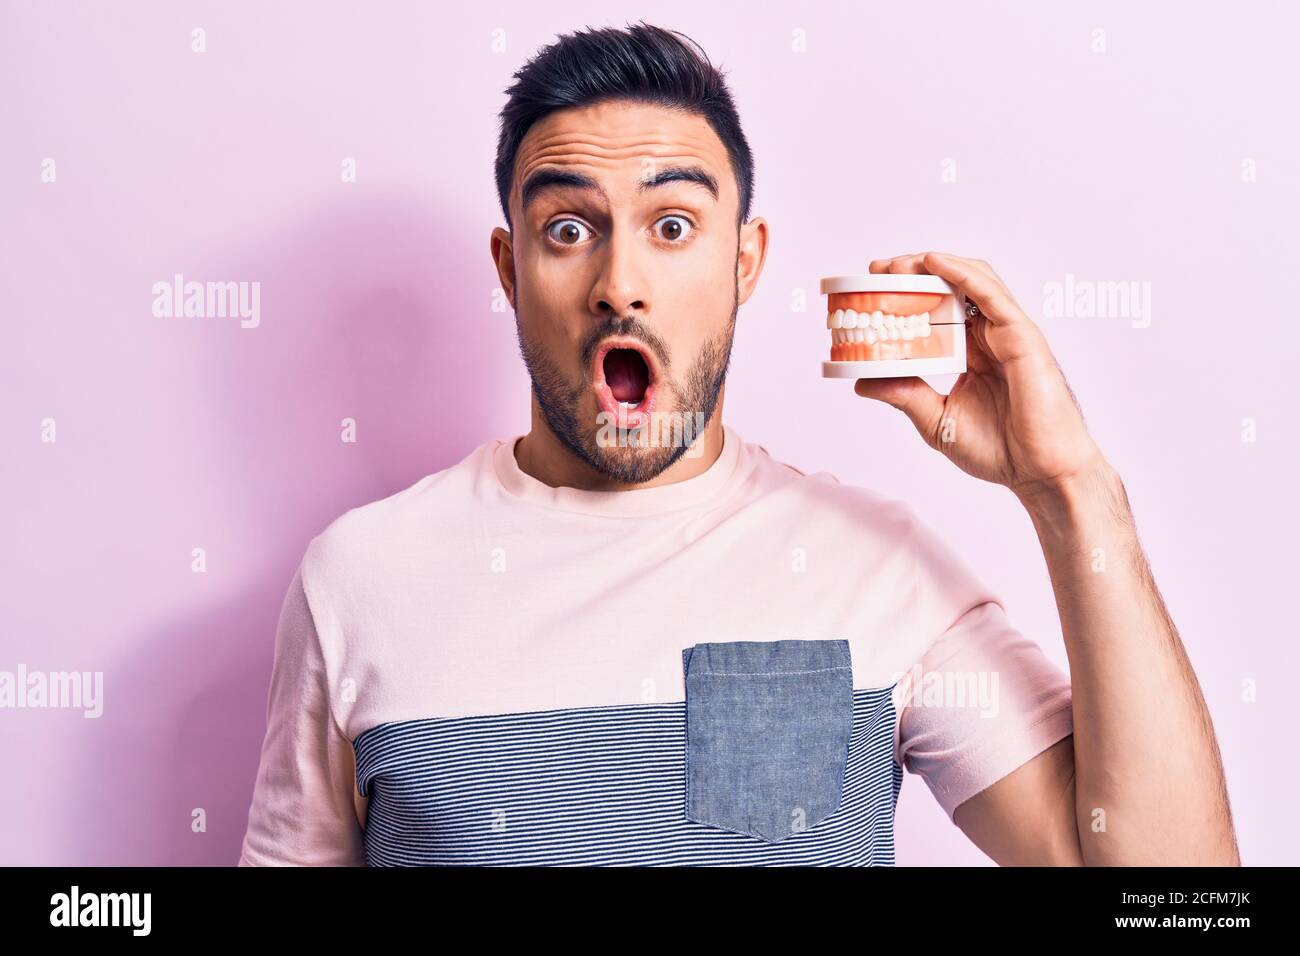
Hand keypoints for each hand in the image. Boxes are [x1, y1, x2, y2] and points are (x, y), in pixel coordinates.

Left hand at [853, 252, 1107, 499]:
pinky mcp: (1022, 336)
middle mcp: (991, 336)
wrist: (1040, 473)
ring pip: (971, 280)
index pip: (940, 309)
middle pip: (953, 287)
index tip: (872, 288)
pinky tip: (933, 262)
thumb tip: (861, 382)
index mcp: (973, 352)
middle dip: (914, 272)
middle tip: (876, 270)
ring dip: (932, 265)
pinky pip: (990, 294)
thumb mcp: (936, 420)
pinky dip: (961, 273)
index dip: (908, 294)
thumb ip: (904, 395)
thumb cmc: (1001, 450)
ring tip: (896, 264)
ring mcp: (1008, 332)